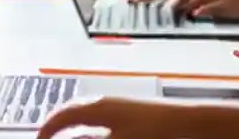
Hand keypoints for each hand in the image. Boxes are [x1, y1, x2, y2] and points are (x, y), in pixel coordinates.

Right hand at [37, 97, 180, 138]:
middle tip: (50, 136)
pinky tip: (96, 136)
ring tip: (71, 137)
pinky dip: (94, 131)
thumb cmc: (152, 132)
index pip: (63, 115)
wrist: (190, 126)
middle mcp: (106, 103)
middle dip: (60, 126)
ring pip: (90, 118)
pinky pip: (104, 122)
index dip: (48, 129)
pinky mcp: (134, 116)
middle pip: (74, 112)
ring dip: (78, 130)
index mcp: (97, 108)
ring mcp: (121, 109)